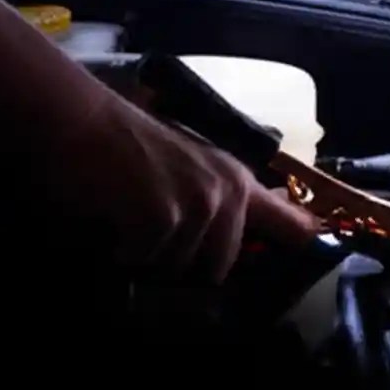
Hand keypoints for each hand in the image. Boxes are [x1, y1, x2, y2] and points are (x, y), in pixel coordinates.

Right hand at [36, 90, 318, 282]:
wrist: (76, 119)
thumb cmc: (119, 144)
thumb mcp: (184, 168)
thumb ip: (215, 204)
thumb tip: (234, 248)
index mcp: (235, 180)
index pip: (289, 220)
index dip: (301, 240)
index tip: (314, 247)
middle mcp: (226, 193)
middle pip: (218, 268)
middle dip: (180, 263)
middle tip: (147, 229)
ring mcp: (198, 206)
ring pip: (174, 269)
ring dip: (145, 256)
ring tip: (124, 215)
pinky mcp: (164, 219)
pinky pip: (141, 263)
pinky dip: (119, 251)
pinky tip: (109, 217)